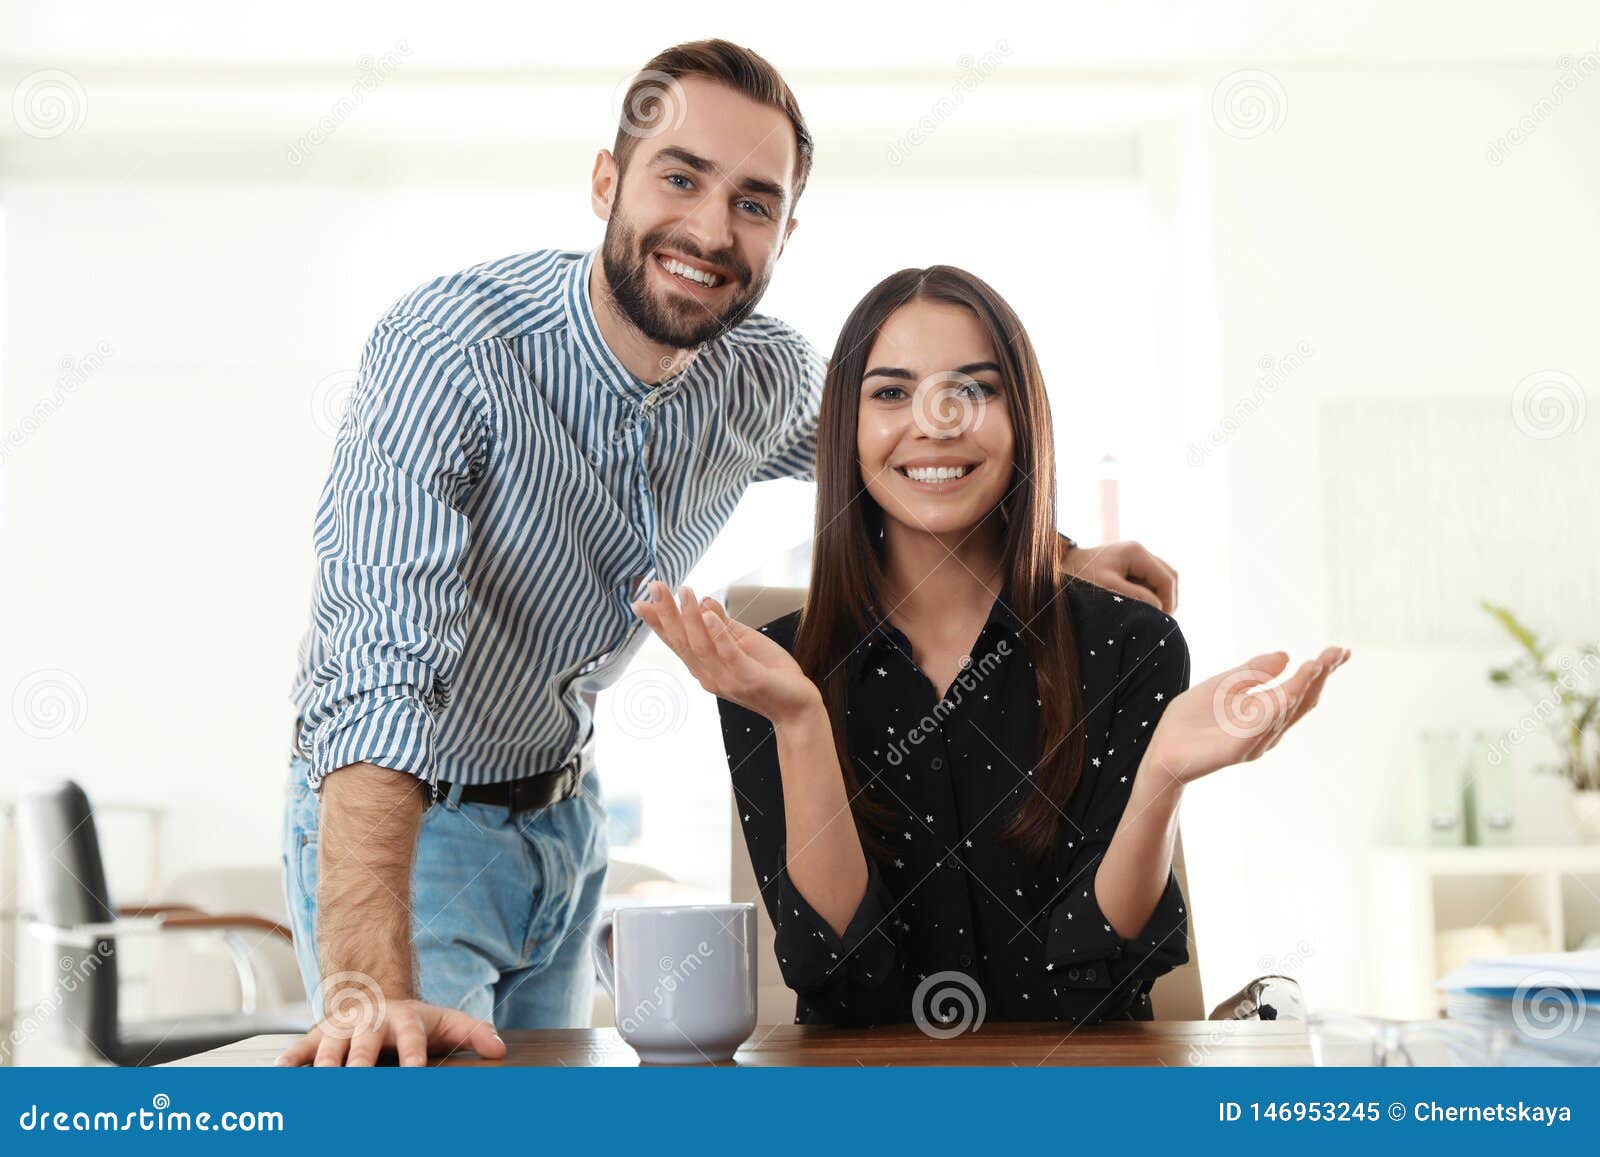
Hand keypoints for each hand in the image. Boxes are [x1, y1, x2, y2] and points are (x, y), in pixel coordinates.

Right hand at [275, 997, 506, 1066]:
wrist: (375, 991)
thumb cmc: (414, 1019)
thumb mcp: (447, 1021)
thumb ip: (474, 1033)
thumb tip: (500, 1049)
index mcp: (404, 1021)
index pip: (411, 1042)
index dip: (413, 1058)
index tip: (414, 1076)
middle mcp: (371, 1023)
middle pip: (364, 1049)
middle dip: (360, 1069)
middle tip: (358, 1086)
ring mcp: (343, 1029)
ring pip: (330, 1050)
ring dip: (324, 1069)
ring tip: (321, 1087)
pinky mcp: (318, 1035)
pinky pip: (300, 1049)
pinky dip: (290, 1061)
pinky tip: (279, 1074)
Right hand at [631, 581, 819, 724]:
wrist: (797, 706)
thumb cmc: (770, 674)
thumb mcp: (744, 643)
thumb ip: (723, 625)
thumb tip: (704, 599)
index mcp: (705, 667)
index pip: (676, 642)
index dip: (658, 622)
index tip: (640, 601)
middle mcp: (709, 675)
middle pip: (682, 641)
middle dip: (667, 613)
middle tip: (655, 586)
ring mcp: (727, 679)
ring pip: (701, 646)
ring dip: (691, 617)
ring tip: (684, 591)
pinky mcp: (748, 679)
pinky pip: (729, 655)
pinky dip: (718, 634)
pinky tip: (709, 613)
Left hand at [1059, 539, 1178, 612]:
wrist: (1062, 565)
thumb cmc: (1081, 577)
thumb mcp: (1108, 588)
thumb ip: (1135, 596)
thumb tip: (1159, 607)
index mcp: (1137, 553)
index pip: (1167, 579)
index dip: (1168, 602)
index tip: (1160, 621)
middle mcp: (1140, 551)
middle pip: (1169, 577)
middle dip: (1168, 600)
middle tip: (1159, 621)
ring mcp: (1136, 556)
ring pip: (1162, 579)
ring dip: (1160, 597)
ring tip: (1149, 615)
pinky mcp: (1131, 564)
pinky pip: (1151, 580)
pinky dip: (1151, 594)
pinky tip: (1139, 607)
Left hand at [1143, 646, 1349, 787]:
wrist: (1163, 748)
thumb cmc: (1191, 720)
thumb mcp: (1224, 685)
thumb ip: (1253, 672)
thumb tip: (1287, 655)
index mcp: (1265, 713)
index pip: (1300, 690)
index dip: (1321, 671)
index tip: (1340, 651)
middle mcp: (1267, 729)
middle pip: (1302, 700)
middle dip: (1321, 676)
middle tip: (1338, 653)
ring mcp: (1254, 740)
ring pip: (1284, 711)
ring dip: (1302, 687)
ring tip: (1317, 664)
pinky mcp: (1236, 749)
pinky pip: (1259, 728)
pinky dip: (1275, 710)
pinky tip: (1288, 692)